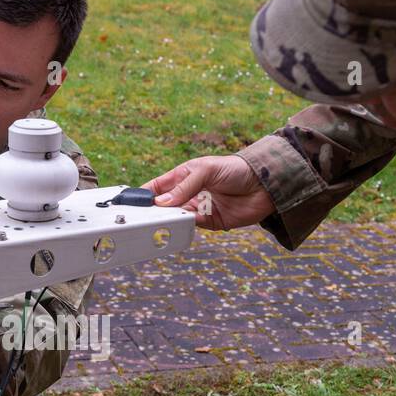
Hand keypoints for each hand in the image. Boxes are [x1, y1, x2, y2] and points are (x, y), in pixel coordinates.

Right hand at [143, 154, 274, 231]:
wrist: (265, 185)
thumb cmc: (235, 169)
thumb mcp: (206, 170)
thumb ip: (184, 186)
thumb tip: (161, 203)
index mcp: (183, 176)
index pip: (157, 186)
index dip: (144, 193)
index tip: (130, 201)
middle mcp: (188, 193)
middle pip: (163, 205)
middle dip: (152, 210)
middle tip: (140, 216)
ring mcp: (198, 208)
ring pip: (175, 217)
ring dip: (167, 219)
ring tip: (157, 220)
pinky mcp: (209, 222)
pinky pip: (191, 226)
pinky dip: (183, 226)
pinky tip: (177, 223)